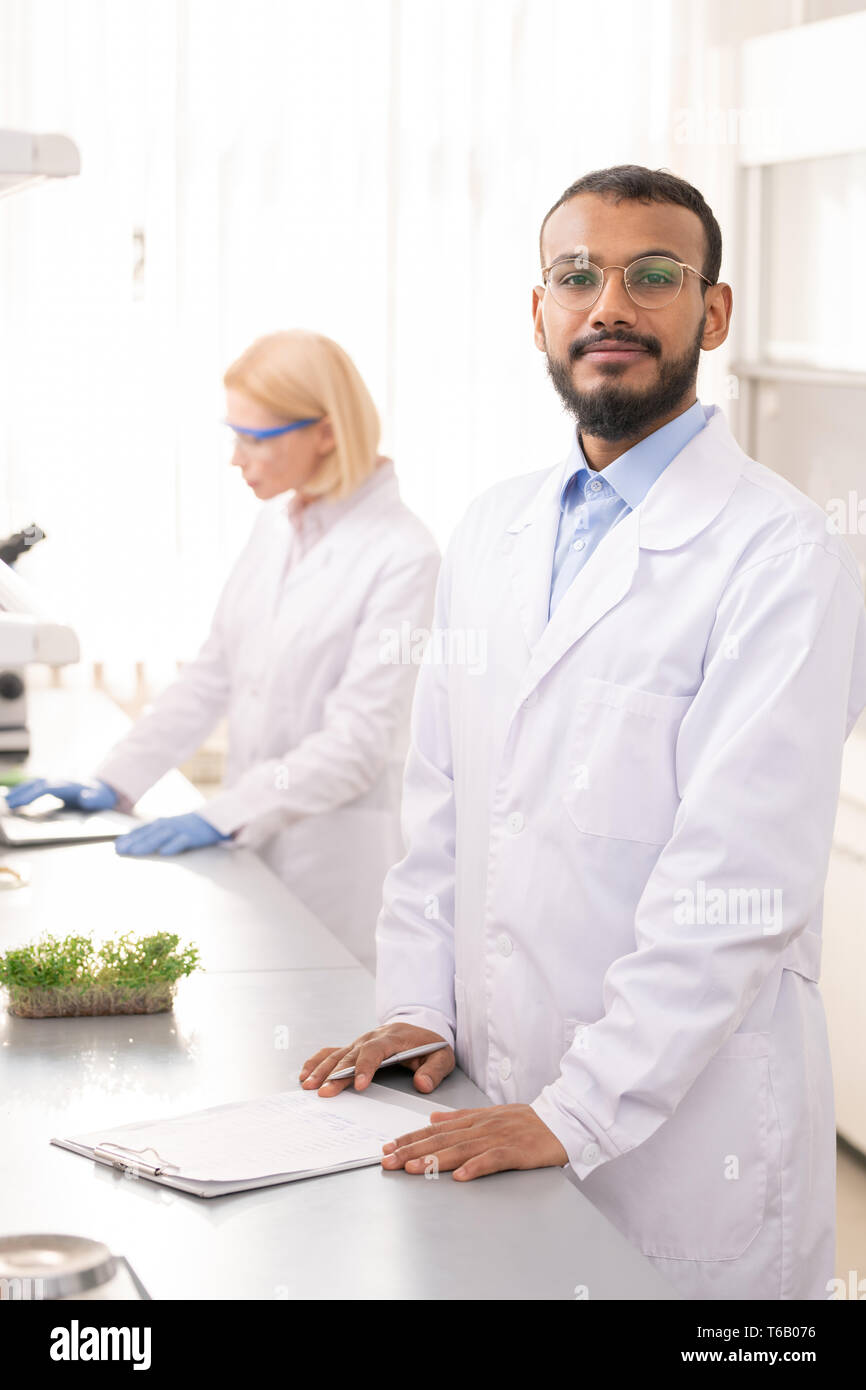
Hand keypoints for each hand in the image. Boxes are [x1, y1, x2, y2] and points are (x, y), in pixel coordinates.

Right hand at [4, 778, 117, 811]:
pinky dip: (25, 792)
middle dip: (20, 793)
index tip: (18, 803)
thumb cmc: (102, 797)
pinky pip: (37, 788)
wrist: (105, 789)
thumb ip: (93, 799)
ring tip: (6, 800)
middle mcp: (61, 781)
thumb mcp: (101, 800)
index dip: (31, 795)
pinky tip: (15, 799)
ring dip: (20, 791)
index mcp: (69, 785)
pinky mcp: (55, 787)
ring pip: (35, 784)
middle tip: (6, 803)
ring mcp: (57, 783)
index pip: (46, 788)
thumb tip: (85, 799)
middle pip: (36, 784)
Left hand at [115, 812, 229, 856]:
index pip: (142, 830)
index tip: (116, 846)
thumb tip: (134, 842)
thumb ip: (154, 834)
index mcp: (162, 823)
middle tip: (119, 850)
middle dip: (133, 842)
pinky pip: (182, 841)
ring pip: (162, 837)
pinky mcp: (193, 836)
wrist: (214, 819)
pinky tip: (164, 852)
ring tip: (135, 852)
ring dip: (147, 844)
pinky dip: (173, 846)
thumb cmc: (189, 826)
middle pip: (148, 834)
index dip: (129, 838)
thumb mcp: (170, 827)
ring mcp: (181, 830)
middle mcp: (169, 825)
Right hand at [299, 1022, 454, 1096]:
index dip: (366, 1067)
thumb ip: (434, 1071)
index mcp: (393, 1038)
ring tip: (308, 1085)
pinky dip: (318, 1060)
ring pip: (338, 1054)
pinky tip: (306, 1072)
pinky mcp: (354, 1047)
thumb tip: (422, 1084)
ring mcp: (360, 1042)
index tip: (359, 1085)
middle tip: (324, 1092)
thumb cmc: (430, 1045)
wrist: (421, 1026)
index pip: (376, 1051)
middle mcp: (372, 1038)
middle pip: (351, 1055)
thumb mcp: (442, 1056)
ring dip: (322, 1069)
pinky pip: (332, 1051)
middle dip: (337, 1074)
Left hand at [380, 1103, 568, 1180]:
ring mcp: (499, 1138)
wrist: (563, 1119)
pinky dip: (477, 1167)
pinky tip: (461, 1177)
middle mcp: (482, 1127)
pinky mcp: (517, 1151)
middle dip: (413, 1150)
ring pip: (462, 1149)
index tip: (389, 1147)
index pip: (435, 1130)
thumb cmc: (528, 1121)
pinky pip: (494, 1160)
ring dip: (435, 1159)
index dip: (411, 1138)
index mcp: (475, 1119)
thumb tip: (433, 1118)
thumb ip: (461, 1117)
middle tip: (388, 1160)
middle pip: (442, 1139)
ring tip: (413, 1168)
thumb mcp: (492, 1113)